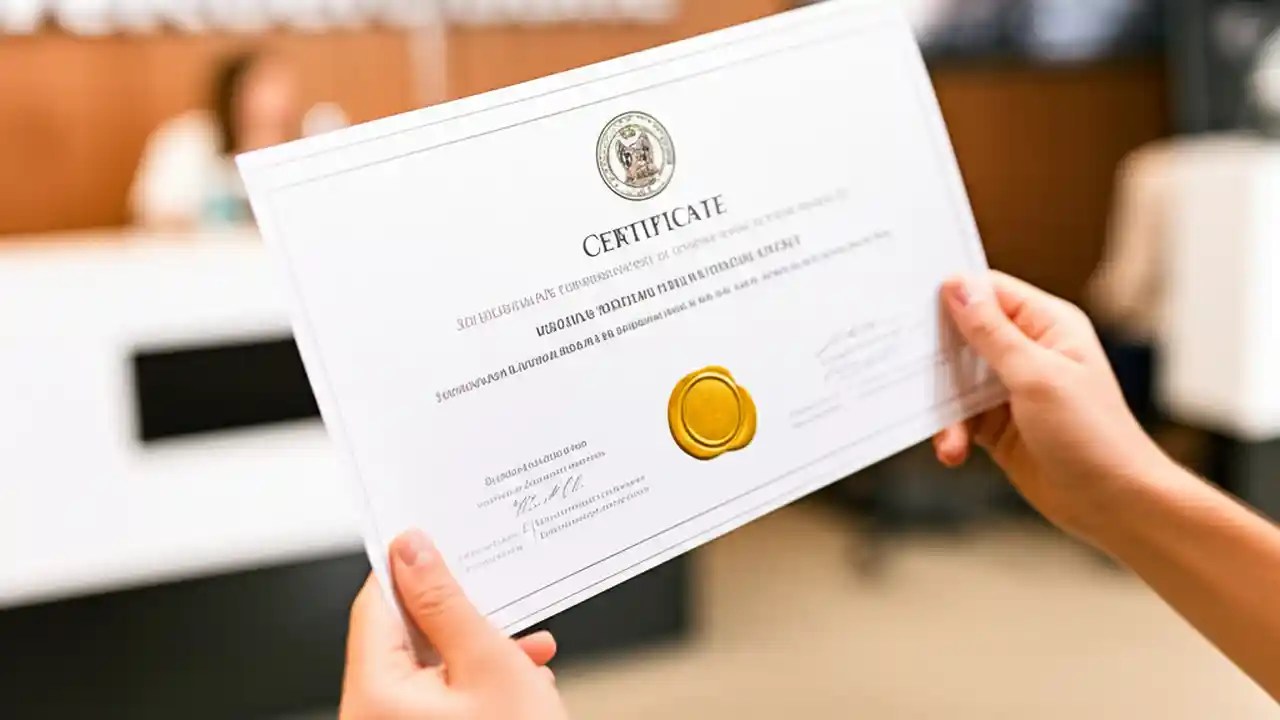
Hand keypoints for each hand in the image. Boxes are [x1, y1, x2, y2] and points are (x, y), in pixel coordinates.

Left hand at [340, 530, 569, 719]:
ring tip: (526, 651)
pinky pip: (436, 698)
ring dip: (477, 651)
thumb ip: (448, 602)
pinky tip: (519, 681)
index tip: (440, 540)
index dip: (410, 565)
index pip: (375, 602)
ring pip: (427, 667)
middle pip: (403, 635)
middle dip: (459, 614)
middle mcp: (369, 715)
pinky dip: (475, 684)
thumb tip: (412, 550)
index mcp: (374, 693)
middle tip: (499, 598)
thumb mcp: (492, 665)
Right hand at [932, 272, 1170, 544]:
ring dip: (944, 406)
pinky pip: (958, 415)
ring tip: (948, 436)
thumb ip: (992, 332)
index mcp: (1047, 325)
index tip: (912, 307)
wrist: (1115, 505)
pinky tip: (954, 452)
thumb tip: (957, 284)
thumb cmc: (1092, 435)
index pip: (990, 292)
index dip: (953, 295)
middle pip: (965, 334)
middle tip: (909, 370)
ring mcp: (1011, 389)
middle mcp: (1027, 351)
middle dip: (938, 356)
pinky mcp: (997, 424)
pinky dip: (950, 432)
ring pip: (955, 379)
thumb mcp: (1036, 377)